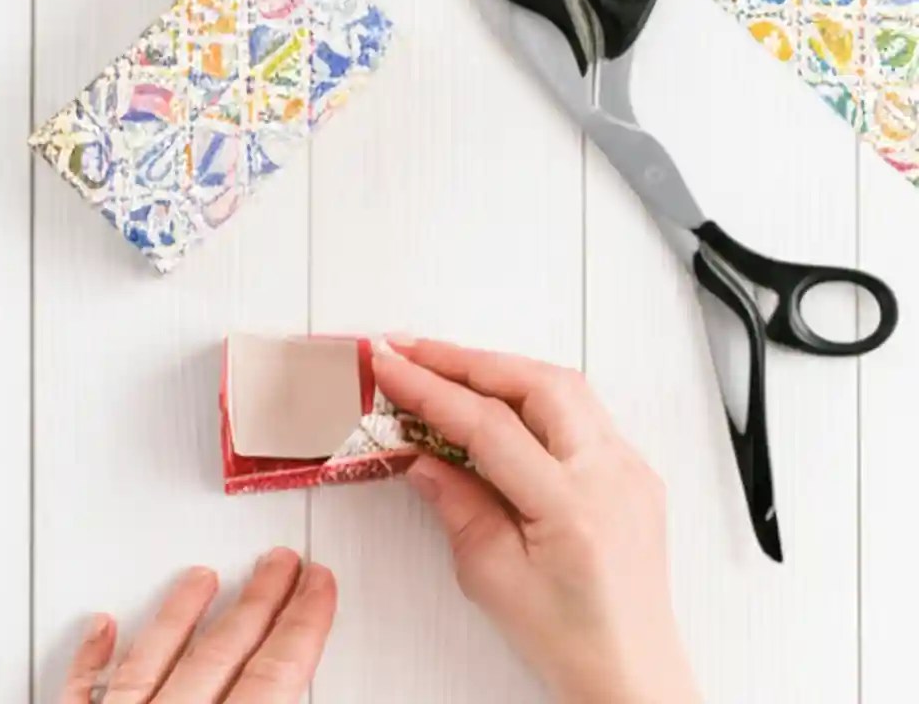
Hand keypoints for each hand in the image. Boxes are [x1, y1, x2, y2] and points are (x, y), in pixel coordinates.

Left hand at [61, 548, 335, 703]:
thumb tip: (295, 687)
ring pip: (151, 659)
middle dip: (259, 603)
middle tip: (280, 564)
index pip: (274, 676)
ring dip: (182, 613)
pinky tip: (103, 626)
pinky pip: (81, 692)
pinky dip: (93, 657)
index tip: (319, 586)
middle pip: (220, 654)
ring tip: (202, 575)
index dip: (303, 625)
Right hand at [374, 338, 699, 703]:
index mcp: (573, 506)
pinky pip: (579, 412)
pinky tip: (496, 399)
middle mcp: (611, 474)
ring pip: (562, 388)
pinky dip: (530, 394)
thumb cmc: (570, 638)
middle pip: (534, 383)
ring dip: (499, 369)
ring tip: (445, 366)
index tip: (388, 366)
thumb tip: (421, 456)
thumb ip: (456, 505)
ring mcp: (629, 467)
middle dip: (465, 360)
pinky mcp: (631, 470)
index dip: (431, 390)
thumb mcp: (492, 577)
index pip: (489, 425)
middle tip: (410, 351)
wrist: (629, 670)